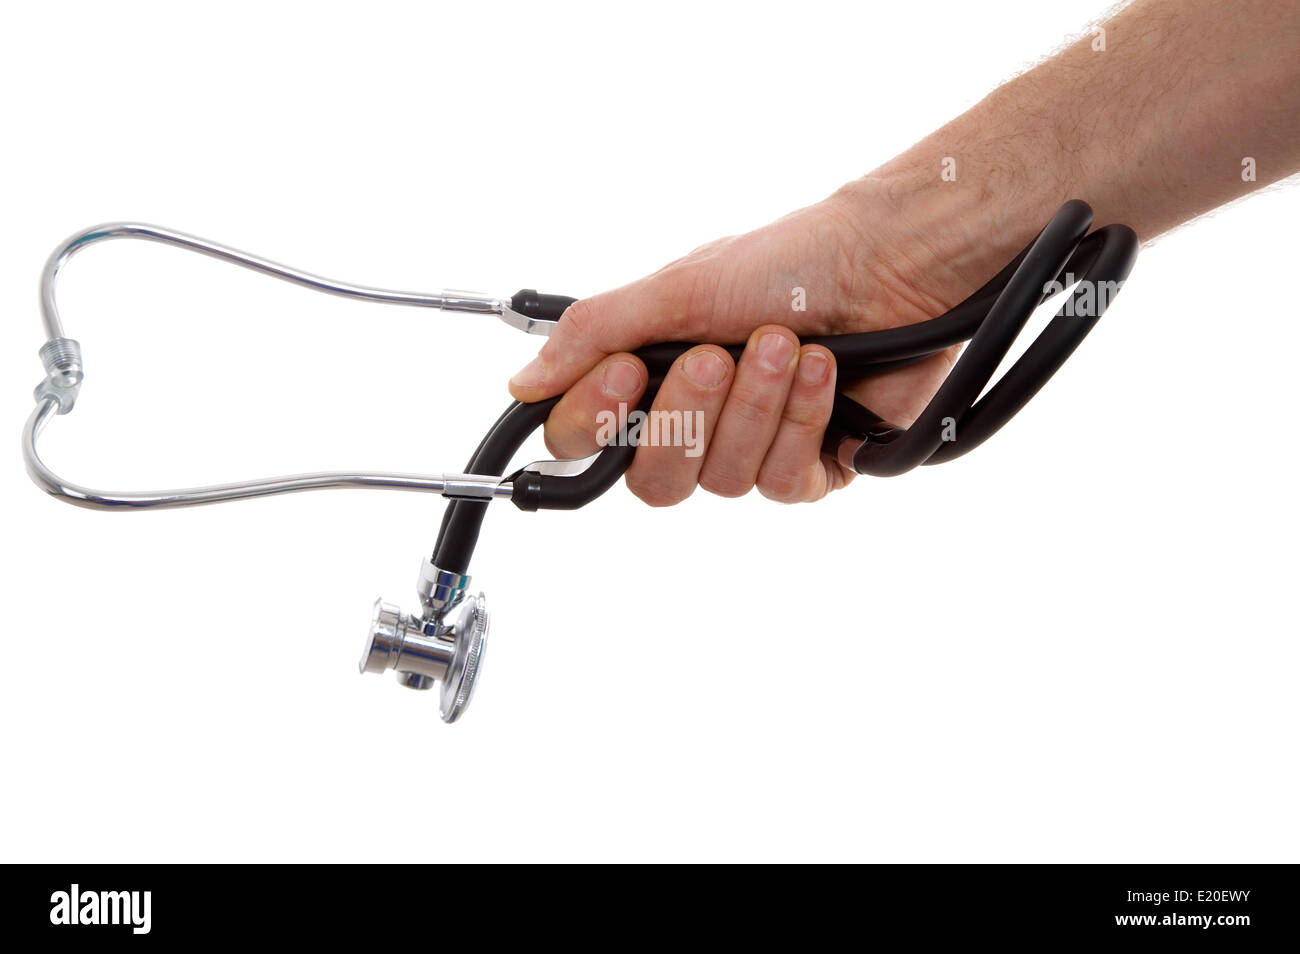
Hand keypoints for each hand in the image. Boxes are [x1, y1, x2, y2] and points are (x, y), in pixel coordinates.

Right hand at [506, 178, 1009, 505]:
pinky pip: (784, 482)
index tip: (625, 375)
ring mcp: (756, 448)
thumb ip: (596, 334)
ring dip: (756, 407)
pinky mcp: (815, 466)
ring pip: (725, 481)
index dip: (599, 420)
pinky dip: (800, 422)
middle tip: (718, 356)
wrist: (889, 260)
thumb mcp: (678, 288)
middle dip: (689, 417)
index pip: (589, 440)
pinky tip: (820, 374)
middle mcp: (699, 421)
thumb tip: (524, 383)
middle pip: (656, 482)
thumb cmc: (790, 260)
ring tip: (785, 344)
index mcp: (652, 378)